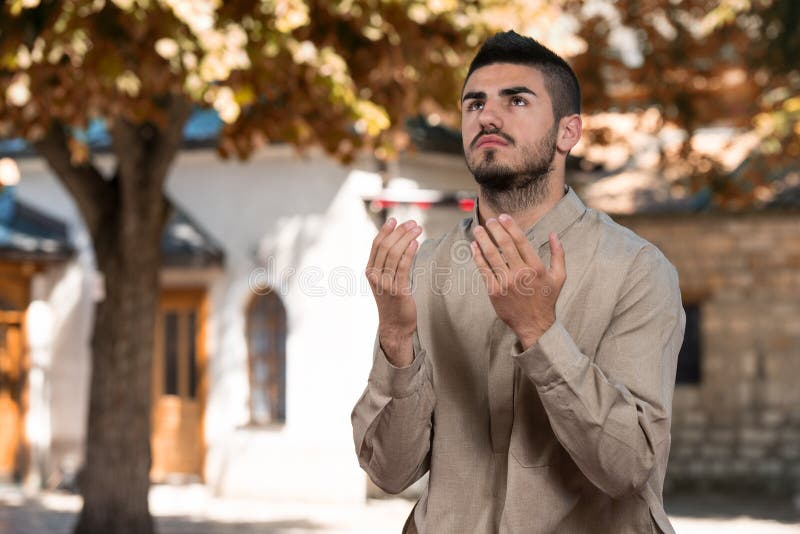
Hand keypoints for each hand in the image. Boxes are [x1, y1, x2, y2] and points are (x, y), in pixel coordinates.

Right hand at [365, 217, 420, 365]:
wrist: (395, 325)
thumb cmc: (393, 301)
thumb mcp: (385, 280)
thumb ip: (387, 263)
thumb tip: (399, 241)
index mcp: (369, 271)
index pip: (376, 245)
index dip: (385, 230)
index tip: (395, 219)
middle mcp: (374, 276)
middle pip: (385, 246)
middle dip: (399, 232)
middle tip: (412, 223)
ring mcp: (384, 283)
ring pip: (394, 254)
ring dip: (406, 238)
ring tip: (417, 229)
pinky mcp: (397, 290)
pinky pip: (402, 267)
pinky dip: (409, 252)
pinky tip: (415, 243)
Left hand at [470, 214, 565, 349]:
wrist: (534, 324)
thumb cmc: (546, 300)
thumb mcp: (559, 277)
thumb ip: (558, 254)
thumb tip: (554, 234)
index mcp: (536, 268)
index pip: (521, 241)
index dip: (510, 226)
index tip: (503, 216)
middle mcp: (520, 274)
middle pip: (505, 245)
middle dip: (496, 229)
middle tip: (489, 220)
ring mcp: (506, 283)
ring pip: (492, 255)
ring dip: (483, 239)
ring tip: (478, 229)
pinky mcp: (494, 291)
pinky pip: (484, 270)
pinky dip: (477, 256)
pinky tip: (474, 246)